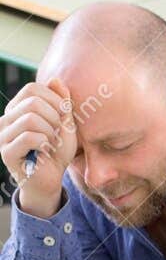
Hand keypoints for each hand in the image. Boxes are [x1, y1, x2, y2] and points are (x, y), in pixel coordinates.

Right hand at [1, 78, 77, 218]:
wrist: (51, 179)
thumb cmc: (57, 151)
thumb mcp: (65, 124)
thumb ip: (62, 103)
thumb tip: (55, 79)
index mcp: (18, 109)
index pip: (32, 88)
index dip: (55, 100)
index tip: (63, 116)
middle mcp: (6, 119)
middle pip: (32, 102)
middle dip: (54, 117)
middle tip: (57, 133)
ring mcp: (2, 135)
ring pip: (30, 118)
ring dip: (50, 131)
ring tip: (50, 143)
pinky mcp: (6, 151)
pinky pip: (29, 136)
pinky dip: (44, 143)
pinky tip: (44, 151)